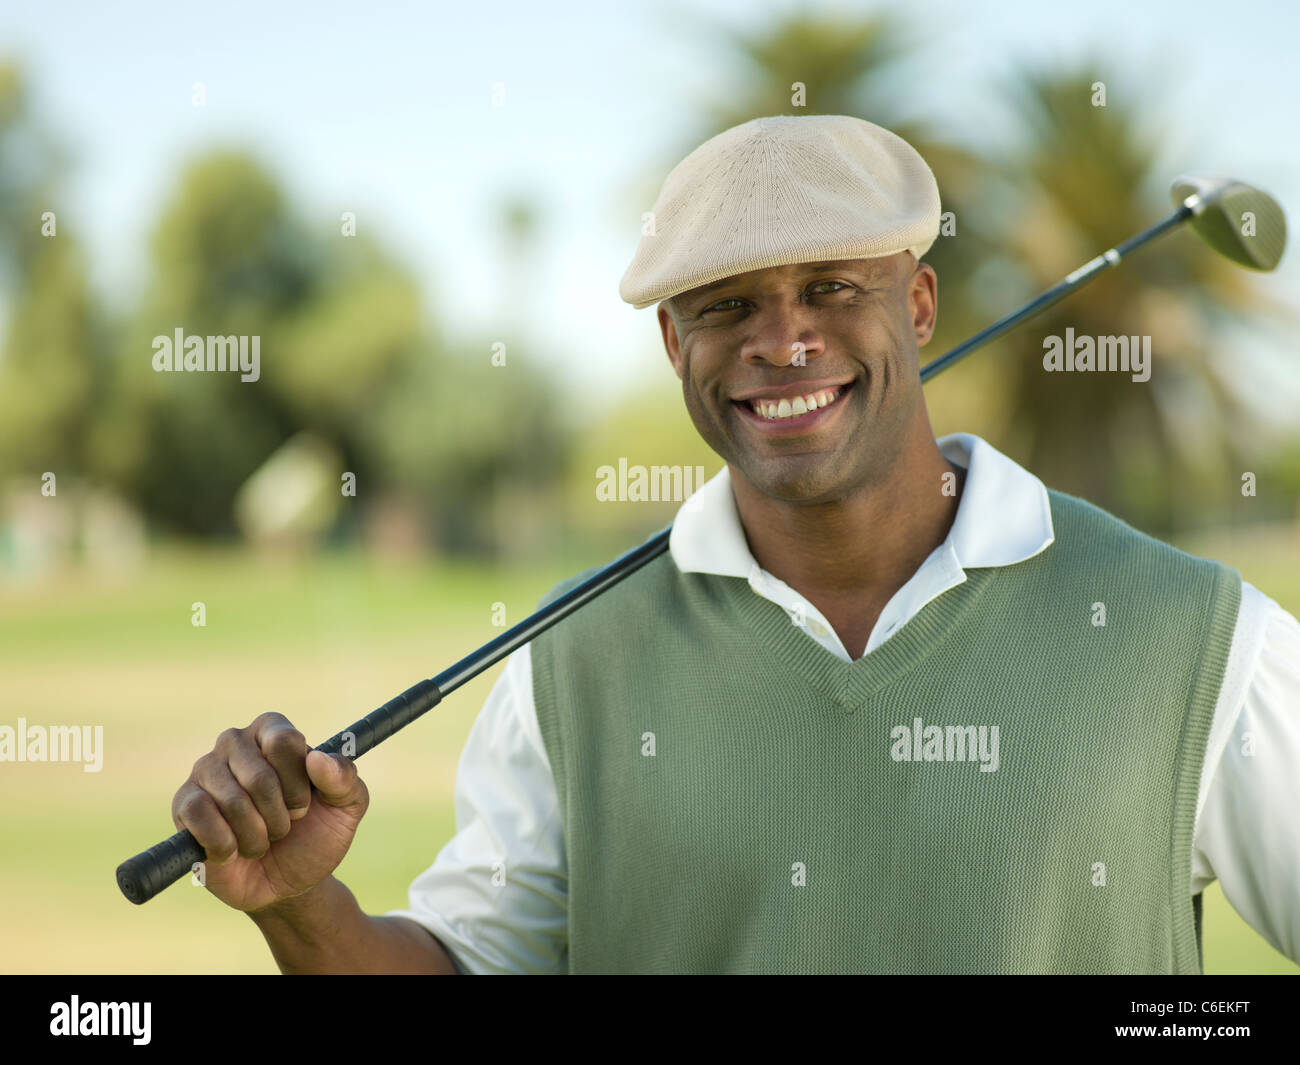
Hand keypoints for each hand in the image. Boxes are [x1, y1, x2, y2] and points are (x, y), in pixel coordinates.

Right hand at [171, 712, 368, 912]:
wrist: (289, 884)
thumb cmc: (317, 835)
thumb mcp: (347, 807)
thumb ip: (344, 778)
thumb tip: (316, 758)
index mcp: (274, 732)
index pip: (283, 741)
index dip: (298, 783)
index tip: (304, 805)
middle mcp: (235, 742)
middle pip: (258, 777)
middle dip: (279, 817)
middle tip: (283, 828)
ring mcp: (205, 771)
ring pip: (231, 802)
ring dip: (255, 836)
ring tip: (260, 841)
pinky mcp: (184, 804)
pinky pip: (198, 814)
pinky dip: (224, 843)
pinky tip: (232, 852)